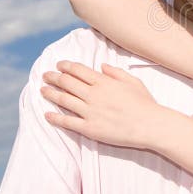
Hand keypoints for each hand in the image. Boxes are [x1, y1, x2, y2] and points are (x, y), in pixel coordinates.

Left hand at [41, 61, 157, 147]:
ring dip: (50, 93)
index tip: (58, 65)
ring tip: (42, 90)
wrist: (149, 125)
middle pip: (67, 83)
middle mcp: (94, 95)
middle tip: (46, 75)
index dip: (65, 66)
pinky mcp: (89, 128)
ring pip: (63, 100)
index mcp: (104, 82)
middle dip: (54, 77)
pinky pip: (67, 122)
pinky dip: (55, 118)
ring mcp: (90, 112)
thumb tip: (102, 66)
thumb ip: (116, 72)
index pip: (78, 70)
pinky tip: (47, 114)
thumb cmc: (144, 103)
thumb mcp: (133, 81)